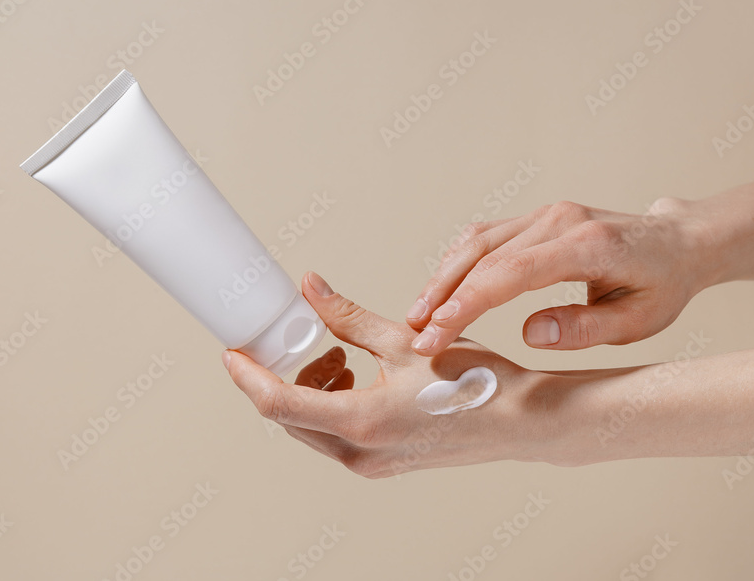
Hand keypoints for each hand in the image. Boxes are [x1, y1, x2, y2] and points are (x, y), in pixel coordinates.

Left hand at [222, 271, 590, 476]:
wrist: (520, 421)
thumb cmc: (476, 383)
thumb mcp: (406, 339)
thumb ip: (348, 317)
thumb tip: (311, 289)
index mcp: (361, 422)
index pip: (277, 404)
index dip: (247, 376)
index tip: (232, 352)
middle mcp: (360, 453)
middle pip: (289, 417)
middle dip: (281, 376)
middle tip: (292, 340)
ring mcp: (371, 464)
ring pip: (311, 427)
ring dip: (309, 389)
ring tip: (336, 353)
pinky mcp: (382, 463)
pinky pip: (335, 435)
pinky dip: (331, 403)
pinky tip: (354, 373)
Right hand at [405, 199, 711, 355]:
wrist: (680, 242)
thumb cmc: (663, 286)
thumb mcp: (639, 321)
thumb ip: (584, 328)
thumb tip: (530, 333)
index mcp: (587, 245)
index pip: (509, 274)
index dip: (465, 306)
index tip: (436, 337)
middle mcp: (559, 220)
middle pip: (482, 256)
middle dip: (443, 298)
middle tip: (417, 337)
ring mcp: (545, 214)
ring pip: (477, 242)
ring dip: (443, 278)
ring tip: (418, 317)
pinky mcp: (536, 218)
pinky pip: (486, 237)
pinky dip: (458, 263)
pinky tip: (441, 291)